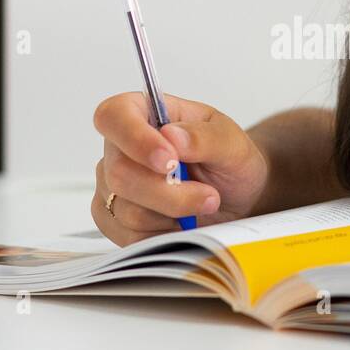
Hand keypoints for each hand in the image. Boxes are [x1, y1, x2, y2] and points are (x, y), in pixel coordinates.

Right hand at [91, 92, 269, 244]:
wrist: (237, 198)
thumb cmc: (230, 162)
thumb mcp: (232, 143)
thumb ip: (204, 137)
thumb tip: (172, 136)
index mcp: (142, 113)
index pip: (114, 116)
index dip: (135, 139)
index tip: (169, 160)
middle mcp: (119, 148)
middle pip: (120, 173)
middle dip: (169, 193)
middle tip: (209, 196)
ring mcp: (112, 185)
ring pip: (127, 210)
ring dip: (174, 214)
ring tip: (201, 205)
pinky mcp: (114, 218)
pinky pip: (129, 236)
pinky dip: (164, 234)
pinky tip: (182, 222)